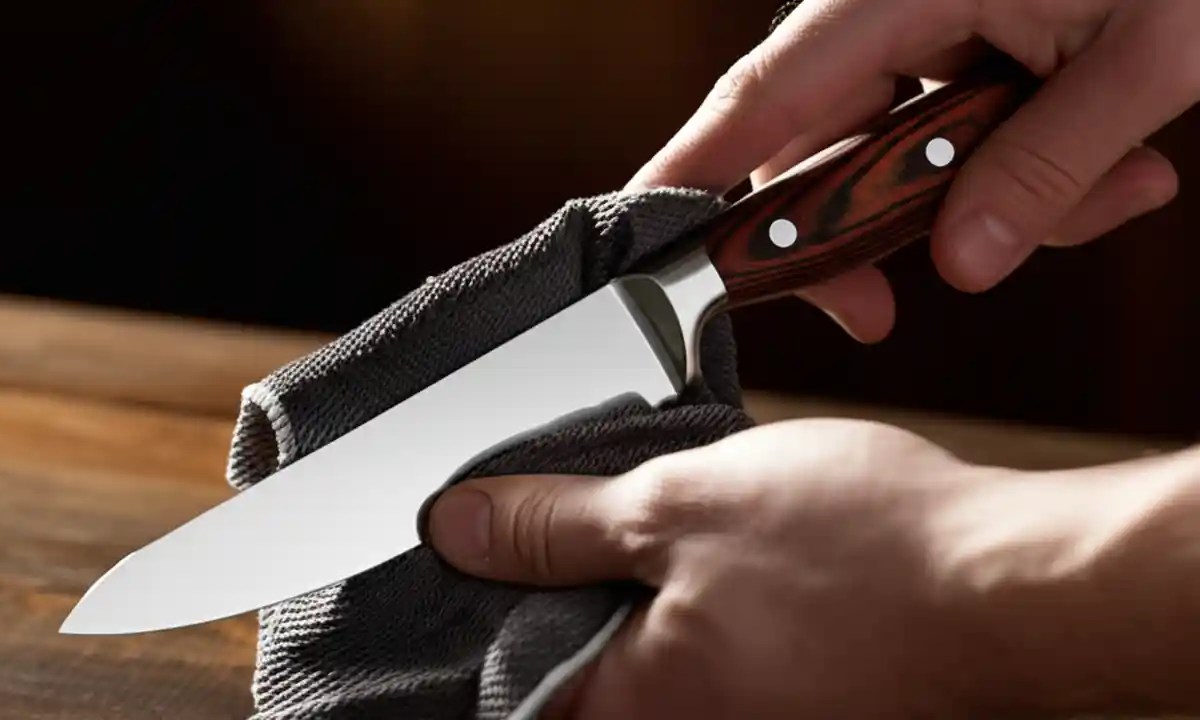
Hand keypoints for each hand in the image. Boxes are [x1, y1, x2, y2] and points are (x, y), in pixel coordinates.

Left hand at [426, 420, 1199, 718]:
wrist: (1016, 588)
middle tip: (560, 509)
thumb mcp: (678, 505)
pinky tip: (710, 538)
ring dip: (631, 577)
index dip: (479, 608)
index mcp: (635, 707)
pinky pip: (706, 643)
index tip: (476, 551)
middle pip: (574, 663)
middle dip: (557, 582)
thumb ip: (555, 525)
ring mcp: (744, 715)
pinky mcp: (790, 689)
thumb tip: (458, 528)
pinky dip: (692, 589)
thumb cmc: (865, 557)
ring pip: (644, 646)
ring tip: (643, 511)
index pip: (506, 684)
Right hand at [629, 0, 1197, 342]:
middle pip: (812, 144)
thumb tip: (962, 265)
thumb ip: (1048, 166)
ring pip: (893, 151)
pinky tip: (1119, 163)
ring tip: (1118, 185)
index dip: (691, 180)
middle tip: (874, 313)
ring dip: (990, 199)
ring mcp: (923, 19)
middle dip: (864, 235)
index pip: (764, 99)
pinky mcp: (961, 34)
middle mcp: (888, 5)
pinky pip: (949, 128)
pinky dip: (1022, 167)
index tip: (642, 254)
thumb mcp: (1150, 53)